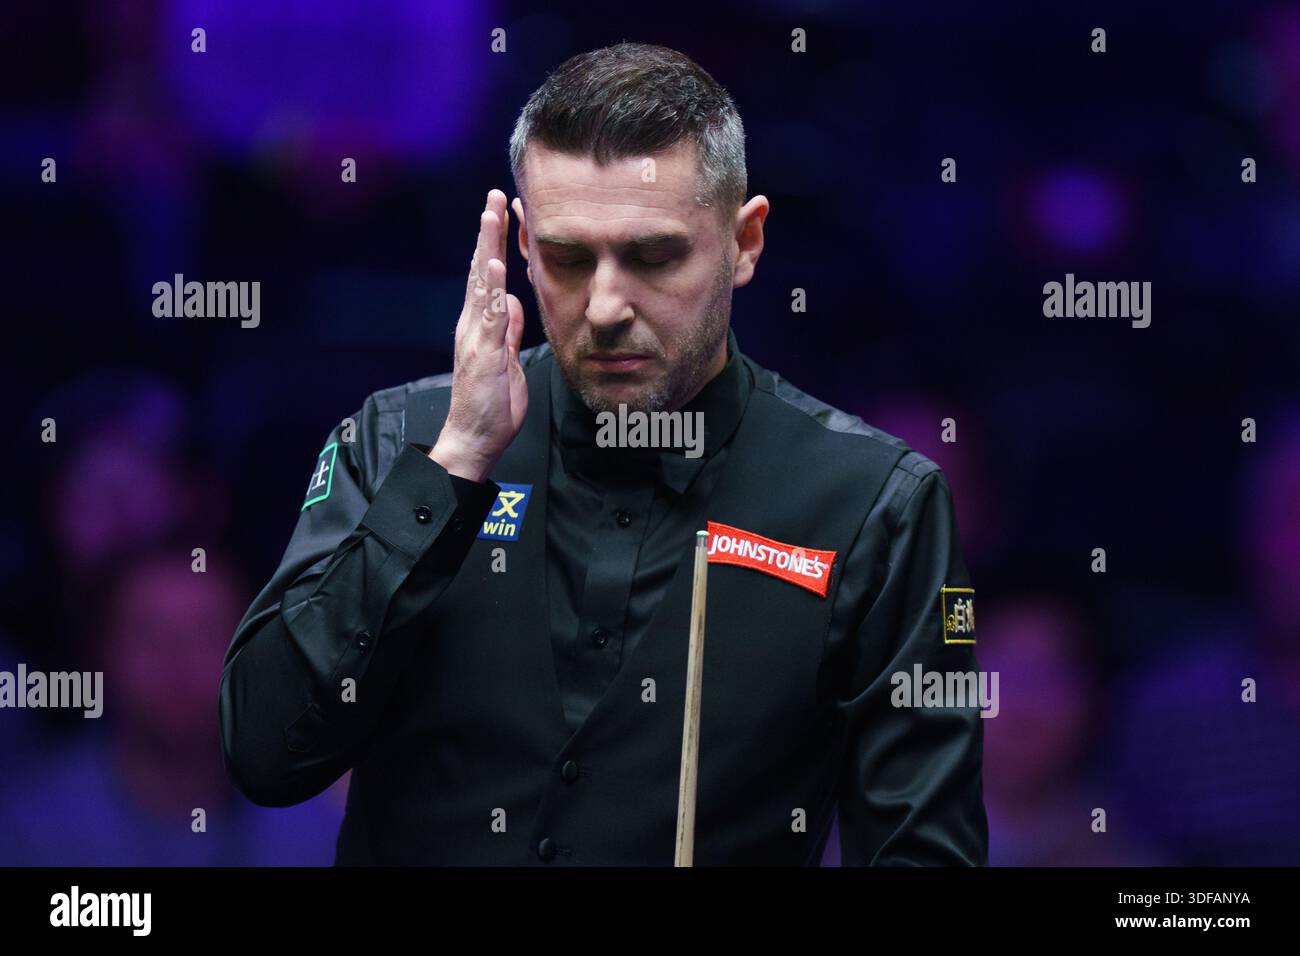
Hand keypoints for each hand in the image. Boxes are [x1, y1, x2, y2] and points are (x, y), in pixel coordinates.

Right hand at [430, 189, 527, 482]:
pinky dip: (492, 291)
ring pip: (482, 286)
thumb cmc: (491, 405)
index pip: (488, 276)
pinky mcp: (483, 354)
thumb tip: (513, 304)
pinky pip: (489, 317)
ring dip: (487, 250)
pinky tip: (496, 268)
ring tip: (491, 217)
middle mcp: (474, 325)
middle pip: (481, 270)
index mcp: (481, 325)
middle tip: (493, 196)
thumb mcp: (507, 360)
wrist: (474, 438)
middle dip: (488, 232)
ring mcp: (476, 338)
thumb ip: (508, 332)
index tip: (500, 212)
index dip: (494, 243)